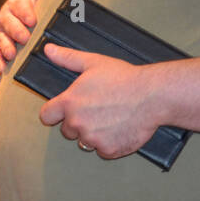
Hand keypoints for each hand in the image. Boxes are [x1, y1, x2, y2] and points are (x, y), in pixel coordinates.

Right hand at [0, 0, 51, 73]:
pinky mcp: (0, 48)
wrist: (26, 18)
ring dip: (5, 46)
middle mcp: (6, 17)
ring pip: (0, 39)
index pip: (19, 5)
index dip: (25, 13)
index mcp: (16, 2)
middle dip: (16, 31)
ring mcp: (2, 33)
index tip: (32, 20)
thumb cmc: (34, 5)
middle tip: (25, 37)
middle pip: (8, 23)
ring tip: (12, 54)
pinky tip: (2, 67)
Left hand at [38, 43, 161, 157]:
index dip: (54, 113)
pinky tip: (119, 129)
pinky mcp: (109, 150)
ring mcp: (93, 138)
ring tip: (110, 119)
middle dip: (78, 123)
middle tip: (97, 111)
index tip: (62, 112)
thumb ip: (67, 58)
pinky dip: (109, 144)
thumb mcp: (93, 63)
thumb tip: (49, 49)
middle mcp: (77, 123)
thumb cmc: (124, 78)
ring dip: (93, 134)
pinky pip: (102, 151)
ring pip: (84, 142)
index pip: (47, 116)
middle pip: (67, 130)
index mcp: (69, 103)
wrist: (152, 96)